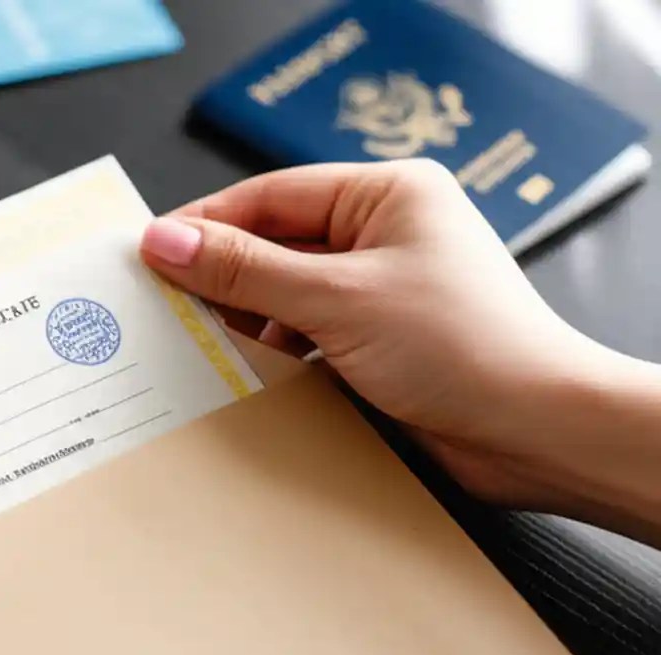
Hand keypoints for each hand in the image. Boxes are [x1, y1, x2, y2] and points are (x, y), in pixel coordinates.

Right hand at [141, 159, 660, 543]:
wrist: (535, 432)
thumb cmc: (459, 346)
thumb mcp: (336, 299)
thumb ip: (245, 270)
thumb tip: (163, 241)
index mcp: (387, 194)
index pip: (271, 197)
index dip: (205, 224)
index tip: (146, 252)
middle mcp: (385, 233)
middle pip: (275, 243)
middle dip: (220, 274)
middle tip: (156, 303)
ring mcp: (382, 288)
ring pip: (285, 292)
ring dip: (243, 318)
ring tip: (190, 343)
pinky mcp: (379, 339)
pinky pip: (306, 332)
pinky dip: (272, 350)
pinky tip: (238, 371)